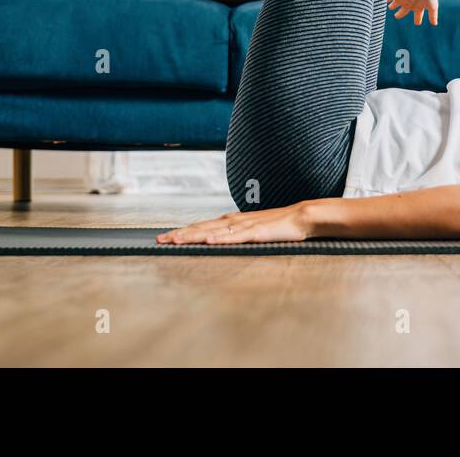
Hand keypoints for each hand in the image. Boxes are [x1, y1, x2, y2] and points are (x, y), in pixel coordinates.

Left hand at [156, 202, 314, 244]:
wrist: (300, 217)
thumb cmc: (276, 225)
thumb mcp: (251, 230)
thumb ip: (235, 234)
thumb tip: (218, 241)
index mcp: (231, 221)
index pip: (201, 226)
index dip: (182, 231)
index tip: (165, 237)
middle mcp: (233, 221)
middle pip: (201, 227)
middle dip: (180, 233)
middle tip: (160, 240)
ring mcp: (244, 226)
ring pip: (213, 231)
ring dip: (193, 235)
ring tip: (176, 240)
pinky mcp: (256, 233)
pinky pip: (236, 237)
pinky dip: (221, 239)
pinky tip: (208, 241)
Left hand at [388, 0, 438, 25]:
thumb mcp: (432, 6)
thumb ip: (433, 15)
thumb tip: (435, 24)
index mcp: (418, 7)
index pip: (418, 17)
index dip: (418, 21)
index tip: (417, 23)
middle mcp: (410, 4)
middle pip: (403, 11)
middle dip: (400, 14)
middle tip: (396, 16)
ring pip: (395, 4)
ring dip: (392, 6)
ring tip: (390, 7)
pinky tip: (382, 0)